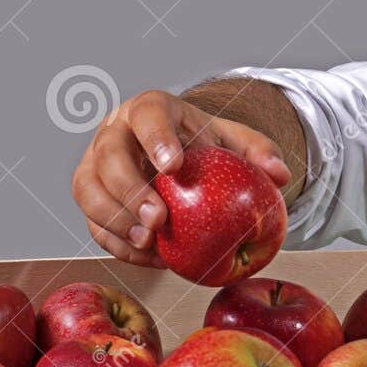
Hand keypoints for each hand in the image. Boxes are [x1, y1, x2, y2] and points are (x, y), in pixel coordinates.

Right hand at [71, 90, 289, 265]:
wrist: (179, 160)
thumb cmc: (207, 147)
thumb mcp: (236, 142)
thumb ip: (259, 152)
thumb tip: (279, 174)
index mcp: (150, 109)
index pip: (146, 114)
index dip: (155, 138)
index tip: (174, 166)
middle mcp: (114, 132)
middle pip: (108, 154)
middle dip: (128, 189)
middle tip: (158, 219)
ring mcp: (96, 166)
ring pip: (86, 190)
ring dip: (114, 220)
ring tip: (148, 242)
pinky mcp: (93, 199)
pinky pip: (94, 224)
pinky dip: (118, 244)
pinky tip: (150, 257)